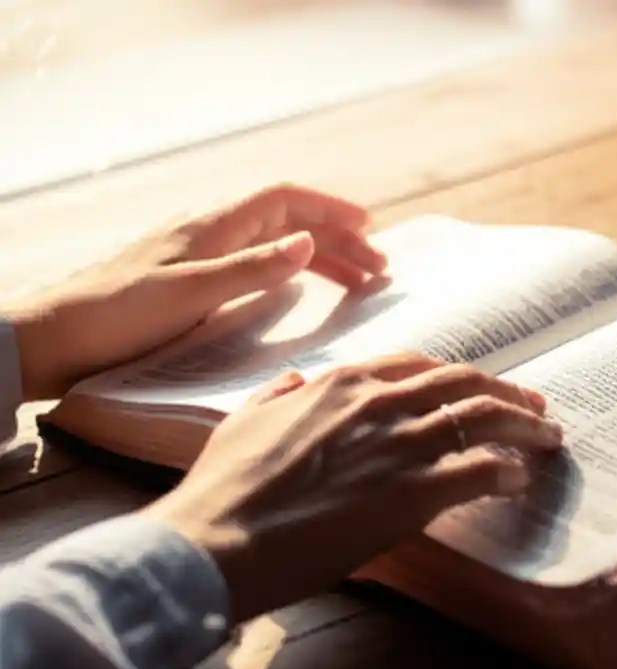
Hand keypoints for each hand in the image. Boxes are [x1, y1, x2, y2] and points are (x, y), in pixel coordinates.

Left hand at [3, 185, 386, 399]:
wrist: (56, 340)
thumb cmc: (119, 314)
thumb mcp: (193, 292)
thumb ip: (253, 268)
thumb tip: (307, 243)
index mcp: (213, 226)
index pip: (285, 198)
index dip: (331, 208)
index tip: (372, 227)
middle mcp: (213, 235)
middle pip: (289, 224)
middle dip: (338, 241)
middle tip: (380, 270)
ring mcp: (204, 259)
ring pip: (276, 248)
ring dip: (320, 261)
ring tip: (358, 285)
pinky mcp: (194, 285)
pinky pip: (258, 269)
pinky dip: (291, 276)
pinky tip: (302, 292)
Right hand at [143, 352, 562, 623]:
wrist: (217, 539)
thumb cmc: (223, 488)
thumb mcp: (243, 421)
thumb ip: (278, 395)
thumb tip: (294, 380)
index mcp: (342, 382)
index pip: (419, 365)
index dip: (457, 376)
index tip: (478, 386)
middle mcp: (380, 401)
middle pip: (466, 382)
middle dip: (509, 392)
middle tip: (537, 407)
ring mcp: (402, 442)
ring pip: (486, 418)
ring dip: (526, 427)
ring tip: (550, 438)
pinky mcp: (417, 490)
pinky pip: (484, 470)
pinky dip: (509, 472)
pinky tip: (520, 482)